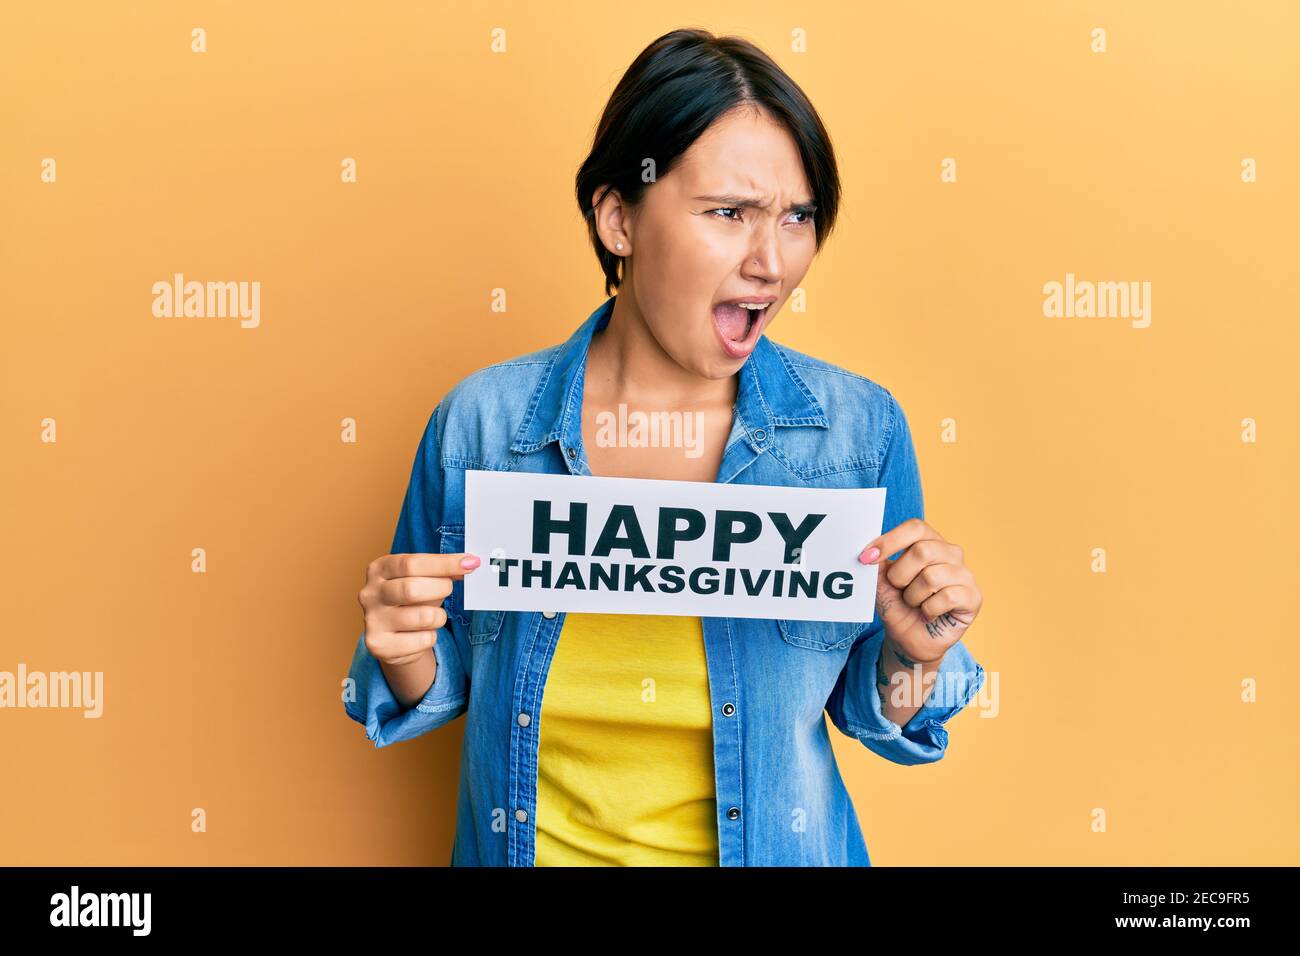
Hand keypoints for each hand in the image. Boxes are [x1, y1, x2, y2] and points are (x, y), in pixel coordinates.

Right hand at [358, 552, 480, 666]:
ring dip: (439, 617)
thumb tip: (470, 563)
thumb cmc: (413, 601)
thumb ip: (442, 571)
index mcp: (379, 569)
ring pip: (423, 617)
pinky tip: (421, 634)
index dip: (443, 563)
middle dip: (441, 588)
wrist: (396, 639)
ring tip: (433, 617)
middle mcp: (369, 593)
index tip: (470, 563)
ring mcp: (372, 620)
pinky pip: (423, 640)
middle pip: (412, 589)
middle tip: (449, 589)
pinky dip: (431, 637)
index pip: (412, 563)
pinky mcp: (379, 645)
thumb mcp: (424, 580)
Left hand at [858, 518, 981, 663]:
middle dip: (900, 575)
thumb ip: (877, 562)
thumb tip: (870, 549)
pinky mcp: (973, 596)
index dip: (890, 541)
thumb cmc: (898, 604)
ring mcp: (965, 574)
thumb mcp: (881, 581)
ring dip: (913, 596)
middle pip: (922, 551)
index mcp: (929, 541)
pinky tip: (929, 613)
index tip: (866, 557)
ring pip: (932, 577)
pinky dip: (929, 609)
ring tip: (915, 603)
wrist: (908, 638)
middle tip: (898, 589)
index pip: (915, 528)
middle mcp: (951, 553)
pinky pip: (947, 597)